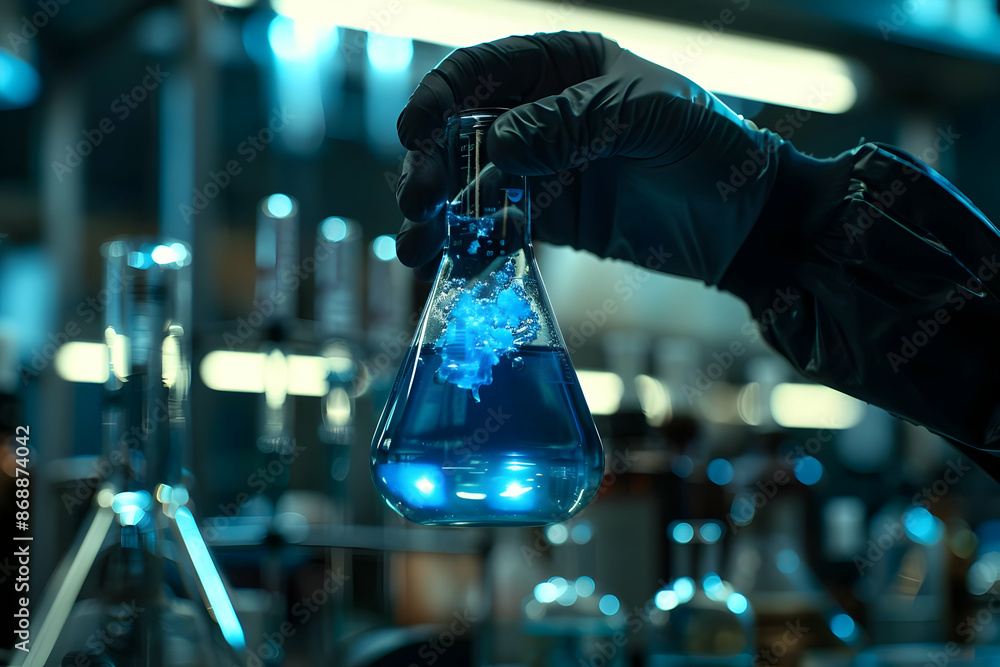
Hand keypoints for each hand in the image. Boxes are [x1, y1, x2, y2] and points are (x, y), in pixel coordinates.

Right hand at [393, 31, 814, 284]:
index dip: (439, 95)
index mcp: (565, 66)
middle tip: (419, 201)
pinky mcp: (552, 218)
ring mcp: (544, 168)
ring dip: (440, 212)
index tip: (415, 131)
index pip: (483, 69)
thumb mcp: (648, 114)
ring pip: (471, 183)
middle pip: (463, 130)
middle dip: (432, 163)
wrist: (746, 222)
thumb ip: (574, 122)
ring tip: (418, 245)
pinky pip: (498, 226)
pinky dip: (473, 243)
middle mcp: (544, 114)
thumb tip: (498, 145)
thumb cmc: (709, 145)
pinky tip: (456, 263)